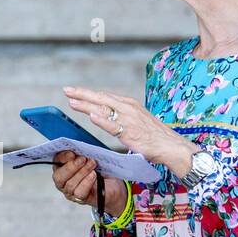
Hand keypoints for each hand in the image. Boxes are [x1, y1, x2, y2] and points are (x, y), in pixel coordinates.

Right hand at [50, 150, 127, 216]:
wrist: (113, 183)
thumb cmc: (100, 168)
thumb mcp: (90, 156)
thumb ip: (82, 152)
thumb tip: (78, 147)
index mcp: (62, 167)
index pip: (56, 161)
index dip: (62, 157)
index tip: (72, 153)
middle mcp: (63, 181)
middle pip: (59, 177)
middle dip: (71, 167)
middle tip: (83, 159)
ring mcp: (71, 192)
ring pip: (70, 185)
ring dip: (82, 173)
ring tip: (93, 164)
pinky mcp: (81, 199)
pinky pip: (79, 193)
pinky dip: (87, 183)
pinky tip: (94, 175)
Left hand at [62, 85, 197, 176]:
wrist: (171, 146)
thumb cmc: (155, 136)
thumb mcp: (137, 120)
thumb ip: (122, 117)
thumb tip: (106, 116)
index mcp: (130, 104)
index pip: (105, 96)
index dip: (88, 93)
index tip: (74, 91)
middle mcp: (128, 108)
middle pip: (101, 98)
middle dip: (82, 94)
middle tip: (67, 90)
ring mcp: (129, 119)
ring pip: (104, 109)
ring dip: (87, 104)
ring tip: (72, 101)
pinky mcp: (130, 132)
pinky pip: (113, 125)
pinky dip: (101, 119)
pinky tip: (91, 115)